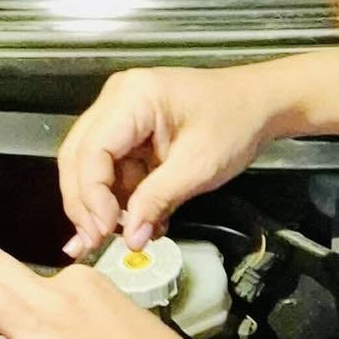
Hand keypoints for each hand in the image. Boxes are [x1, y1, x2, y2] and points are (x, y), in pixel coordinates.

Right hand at [58, 66, 276, 257]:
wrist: (259, 104)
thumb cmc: (236, 120)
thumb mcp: (199, 165)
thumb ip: (159, 200)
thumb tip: (131, 236)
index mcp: (132, 97)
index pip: (90, 152)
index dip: (91, 196)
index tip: (103, 230)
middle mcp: (118, 101)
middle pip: (79, 159)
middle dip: (87, 205)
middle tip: (96, 241)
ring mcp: (122, 116)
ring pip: (91, 168)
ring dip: (104, 206)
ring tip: (123, 236)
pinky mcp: (131, 134)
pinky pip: (113, 170)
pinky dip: (122, 199)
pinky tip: (137, 222)